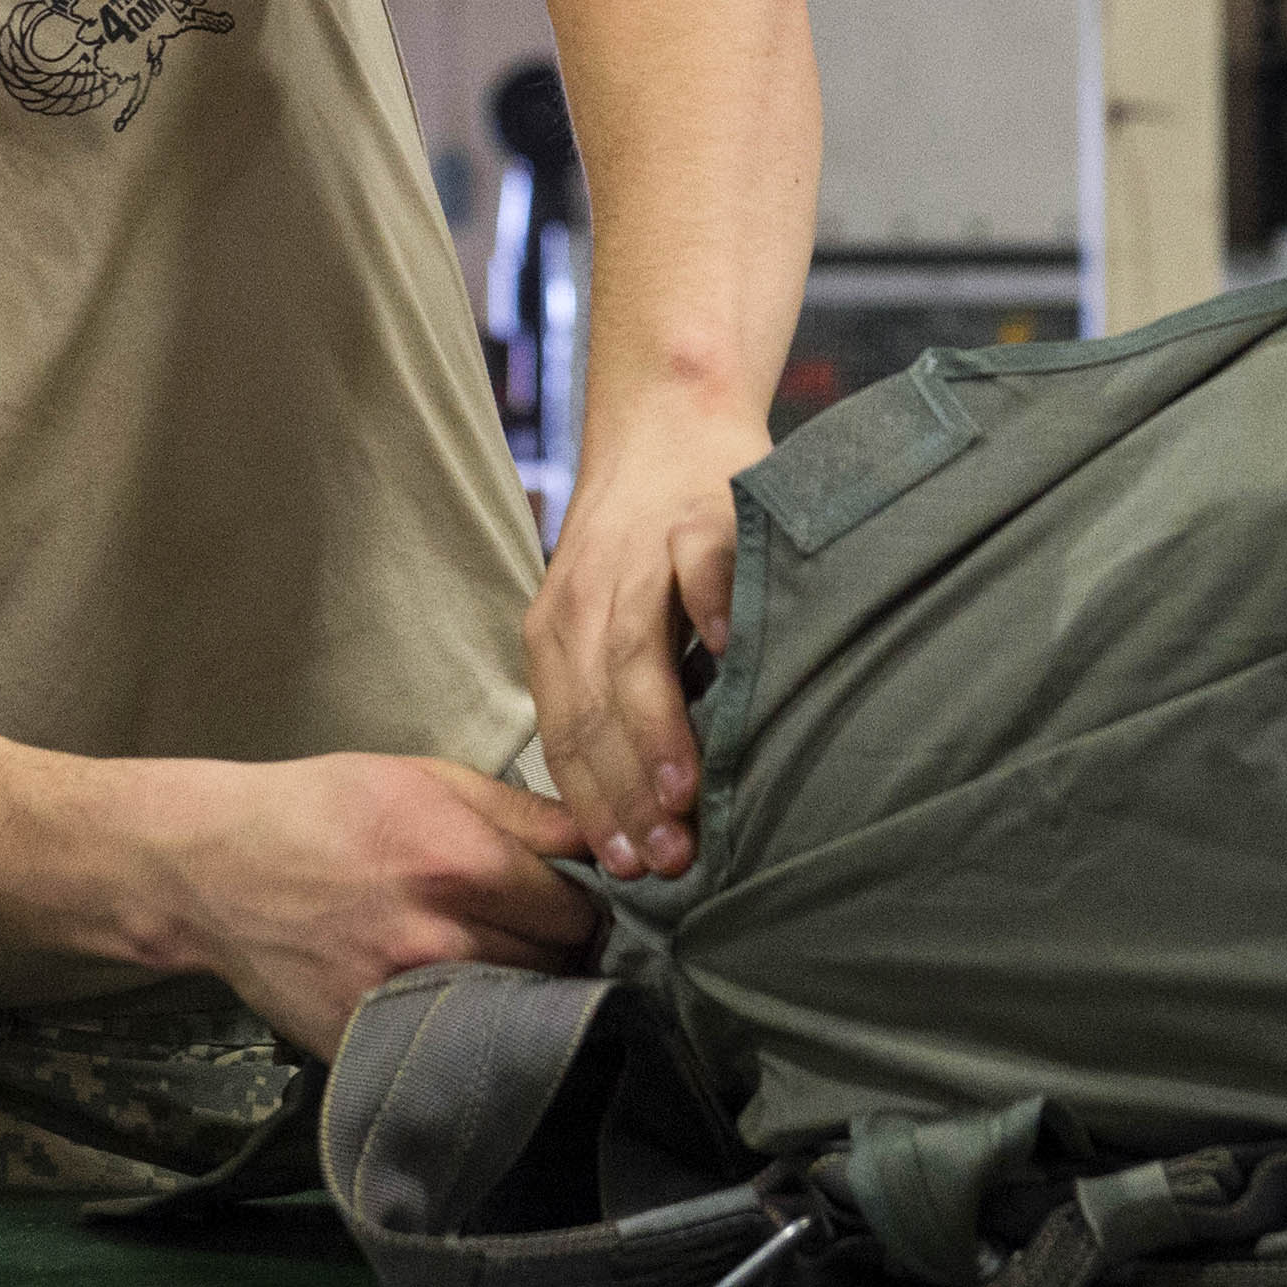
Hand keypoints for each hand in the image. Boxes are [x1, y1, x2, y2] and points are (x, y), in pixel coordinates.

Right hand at [162, 754, 595, 1056]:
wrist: (214, 870)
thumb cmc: (322, 810)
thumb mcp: (425, 778)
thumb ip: (522, 812)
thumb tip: (602, 842)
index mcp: (461, 863)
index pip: (578, 912)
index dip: (581, 906)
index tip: (566, 903)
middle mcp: (440, 938)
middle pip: (554, 970)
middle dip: (557, 952)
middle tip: (532, 936)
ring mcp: (403, 999)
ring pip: (511, 1014)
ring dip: (518, 993)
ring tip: (494, 964)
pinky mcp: (369, 1041)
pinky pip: (450, 1045)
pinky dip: (461, 1027)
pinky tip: (448, 997)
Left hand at [528, 407, 759, 883]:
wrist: (669, 416)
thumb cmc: (648, 542)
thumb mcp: (608, 618)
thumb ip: (616, 696)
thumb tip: (645, 812)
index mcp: (557, 631)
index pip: (562, 733)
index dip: (590, 804)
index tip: (619, 870)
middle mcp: (583, 595)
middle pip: (592, 706)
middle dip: (625, 792)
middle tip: (662, 862)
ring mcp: (639, 552)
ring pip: (634, 649)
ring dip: (657, 726)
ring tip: (685, 795)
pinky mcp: (699, 510)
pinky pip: (698, 563)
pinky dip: (708, 605)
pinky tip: (729, 654)